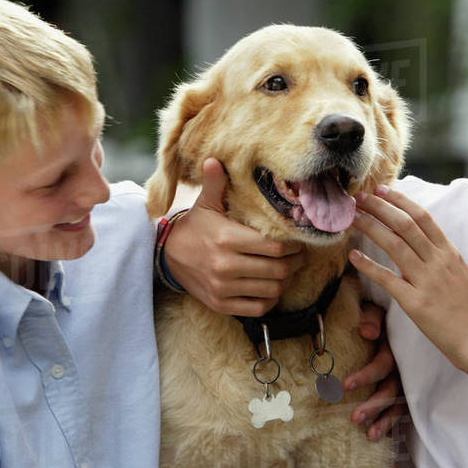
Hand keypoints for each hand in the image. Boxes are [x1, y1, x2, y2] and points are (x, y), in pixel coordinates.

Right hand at [164, 159, 304, 315]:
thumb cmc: (194, 227)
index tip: (297, 241)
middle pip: (278, 269)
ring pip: (271, 290)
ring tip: (288, 270)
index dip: (292, 245)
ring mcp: (223, 288)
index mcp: (227, 239)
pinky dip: (269, 300)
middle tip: (299, 256)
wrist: (168, 257)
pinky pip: (257, 308)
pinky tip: (271, 288)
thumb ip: (215, 183)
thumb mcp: (205, 204)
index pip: (274, 246)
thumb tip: (214, 160)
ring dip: (285, 281)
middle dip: (295, 263)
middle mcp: (226, 266)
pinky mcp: (221, 304)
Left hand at [343, 301, 405, 440]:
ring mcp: (406, 382)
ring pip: (399, 405)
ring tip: (370, 436)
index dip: (365, 376)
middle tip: (354, 418)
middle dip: (373, 406)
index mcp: (394, 349)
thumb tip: (367, 333)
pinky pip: (403, 411)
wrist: (397, 318)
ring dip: (385, 421)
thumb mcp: (377, 310)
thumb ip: (372, 318)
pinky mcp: (406, 391)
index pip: (382, 366)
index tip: (345, 386)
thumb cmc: (380, 316)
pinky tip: (385, 438)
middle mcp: (403, 368)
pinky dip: (394, 424)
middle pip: (391, 390)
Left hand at [348, 186, 467, 374]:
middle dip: (380, 207)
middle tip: (360, 197)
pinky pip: (388, 279)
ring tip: (353, 218)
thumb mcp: (459, 275)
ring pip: (395, 245)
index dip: (400, 201)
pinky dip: (369, 265)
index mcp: (450, 254)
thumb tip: (419, 246)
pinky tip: (354, 256)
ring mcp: (428, 281)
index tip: (382, 190)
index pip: (423, 217)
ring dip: (371, 227)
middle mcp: (439, 262)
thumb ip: (440, 259)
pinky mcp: (416, 303)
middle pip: (405, 225)